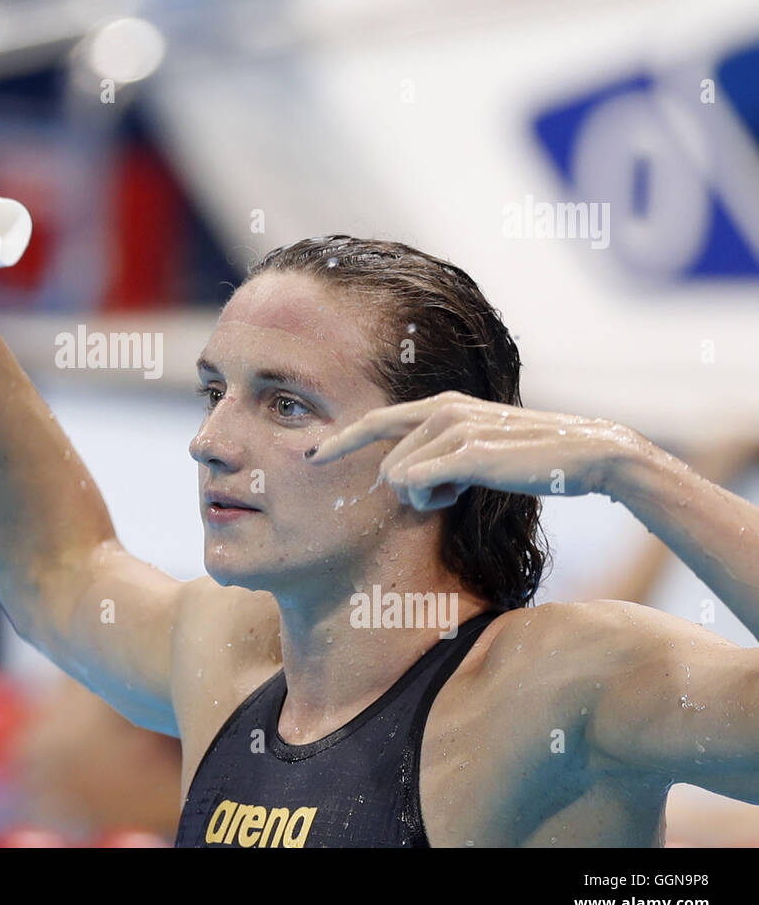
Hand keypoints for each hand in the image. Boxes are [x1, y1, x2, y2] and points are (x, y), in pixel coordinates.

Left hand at [304, 390, 631, 510]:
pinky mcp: (466, 450)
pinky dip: (431, 500)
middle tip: (452, 493)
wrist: (591, 455)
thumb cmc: (537, 459)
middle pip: (385, 462)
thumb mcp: (482, 447)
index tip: (313, 456)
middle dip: (409, 490)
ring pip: (397, 478)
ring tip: (464, 490)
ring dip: (426, 497)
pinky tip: (462, 494)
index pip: (376, 420)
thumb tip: (410, 478)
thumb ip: (445, 451)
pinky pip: (414, 485)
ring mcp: (453, 427)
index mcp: (443, 404)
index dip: (341, 440)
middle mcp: (442, 408)